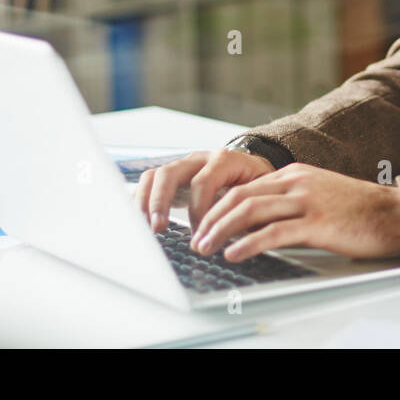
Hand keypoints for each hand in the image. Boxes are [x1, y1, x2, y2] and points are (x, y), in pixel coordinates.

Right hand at [135, 148, 274, 233]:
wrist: (253, 170)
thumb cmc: (257, 186)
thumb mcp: (260, 196)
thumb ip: (248, 212)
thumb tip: (238, 239)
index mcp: (224, 160)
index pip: (202, 181)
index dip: (199, 209)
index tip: (201, 235)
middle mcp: (199, 159)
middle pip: (170, 173)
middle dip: (161, 202)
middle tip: (159, 229)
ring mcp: (182, 167)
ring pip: (154, 176)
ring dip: (146, 203)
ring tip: (146, 228)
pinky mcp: (172, 179)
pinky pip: (149, 184)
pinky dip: (141, 202)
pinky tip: (140, 223)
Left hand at [189, 163, 399, 261]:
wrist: (395, 213)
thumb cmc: (360, 211)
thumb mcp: (319, 197)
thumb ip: (290, 204)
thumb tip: (257, 225)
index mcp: (295, 174)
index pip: (244, 188)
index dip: (217, 207)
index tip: (202, 225)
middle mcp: (297, 182)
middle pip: (240, 196)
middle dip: (211, 219)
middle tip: (196, 239)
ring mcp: (307, 201)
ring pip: (250, 211)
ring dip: (221, 231)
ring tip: (206, 248)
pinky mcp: (317, 223)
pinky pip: (274, 232)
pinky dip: (248, 243)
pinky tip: (235, 253)